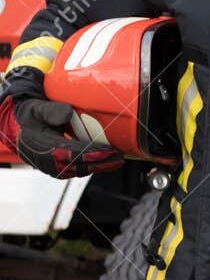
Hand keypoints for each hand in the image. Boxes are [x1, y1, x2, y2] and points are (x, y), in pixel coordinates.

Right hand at [0, 94, 122, 178]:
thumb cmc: (31, 117)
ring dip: (101, 167)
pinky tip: (105, 162)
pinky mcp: (60, 170)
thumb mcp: (38, 109)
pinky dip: (93, 166)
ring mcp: (55, 168)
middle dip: (103, 163)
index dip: (94, 154)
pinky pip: (79, 170)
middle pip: (82, 165)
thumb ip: (52, 111)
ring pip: (83, 170)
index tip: (110, 151)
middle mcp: (51, 162)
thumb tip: (68, 114)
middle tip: (120, 158)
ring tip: (117, 160)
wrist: (19, 129)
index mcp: (46, 148)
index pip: (75, 153)